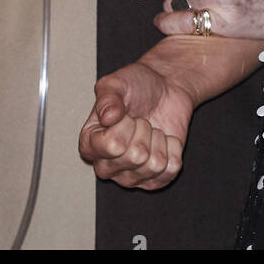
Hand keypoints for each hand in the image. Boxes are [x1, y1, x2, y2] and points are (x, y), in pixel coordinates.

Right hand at [78, 59, 193, 189]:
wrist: (163, 88)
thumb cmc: (135, 86)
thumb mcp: (116, 82)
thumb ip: (107, 96)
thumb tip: (107, 117)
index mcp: (90, 144)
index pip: (112, 145)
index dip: (126, 125)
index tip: (125, 114)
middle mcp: (106, 167)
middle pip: (136, 157)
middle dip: (144, 130)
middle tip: (140, 120)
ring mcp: (130, 177)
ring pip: (155, 164)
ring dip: (158, 139)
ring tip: (150, 129)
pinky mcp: (154, 181)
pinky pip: (171, 169)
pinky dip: (173, 147)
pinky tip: (163, 139)